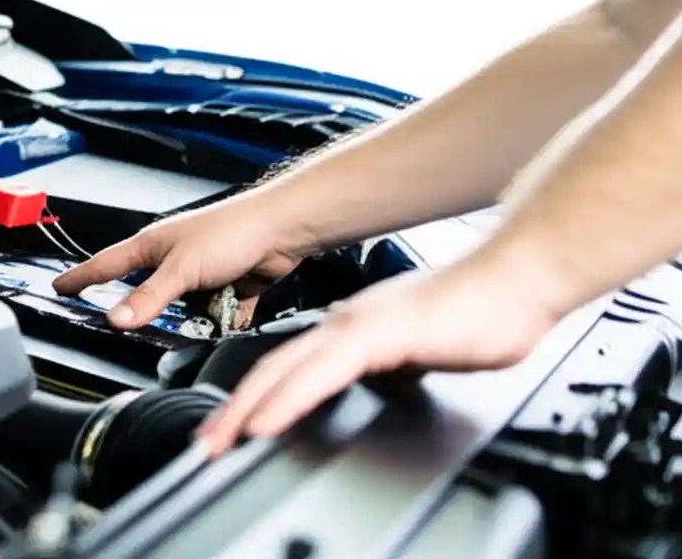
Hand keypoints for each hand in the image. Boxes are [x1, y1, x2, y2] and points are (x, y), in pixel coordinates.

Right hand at [52, 192, 313, 329]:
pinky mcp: (226, 288)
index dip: (81, 277)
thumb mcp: (181, 270)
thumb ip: (148, 298)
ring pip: (181, 310)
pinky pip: (214, 316)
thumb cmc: (230, 232)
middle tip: (128, 328)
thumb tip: (115, 320)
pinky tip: (224, 323)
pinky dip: (219, 322)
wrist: (282, 231)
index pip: (106, 264)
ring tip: (195, 323)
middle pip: (145, 294)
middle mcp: (173, 259)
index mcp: (152, 246)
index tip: (59, 287)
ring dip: (190, 321)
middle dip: (144, 312)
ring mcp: (199, 275)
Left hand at [195, 261, 562, 455]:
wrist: (517, 281)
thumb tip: (388, 381)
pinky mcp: (378, 334)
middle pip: (270, 369)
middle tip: (206, 442)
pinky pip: (321, 372)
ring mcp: (357, 327)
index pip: (286, 366)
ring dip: (245, 408)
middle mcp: (343, 324)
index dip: (254, 397)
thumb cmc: (482, 312)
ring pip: (283, 369)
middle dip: (233, 409)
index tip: (231, 427)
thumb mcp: (421, 350)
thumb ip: (394, 365)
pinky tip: (265, 421)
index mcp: (351, 328)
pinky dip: (287, 399)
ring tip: (219, 438)